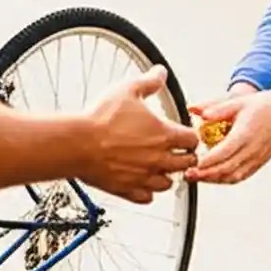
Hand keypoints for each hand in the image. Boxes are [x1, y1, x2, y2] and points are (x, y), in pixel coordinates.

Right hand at [80, 65, 199, 203]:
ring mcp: (144, 176)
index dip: (190, 136)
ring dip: (167, 175)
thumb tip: (161, 72)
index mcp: (163, 135)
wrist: (78, 144)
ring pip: (168, 183)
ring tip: (160, 166)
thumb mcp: (128, 90)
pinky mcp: (128, 189)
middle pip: (186, 163)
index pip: (192, 139)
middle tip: (178, 151)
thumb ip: (149, 82)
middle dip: (184, 156)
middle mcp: (158, 158)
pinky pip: (147, 198)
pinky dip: (148, 192)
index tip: (185, 134)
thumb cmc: (101, 119)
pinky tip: (142, 182)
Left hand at [185, 87, 270, 184]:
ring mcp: (256, 158)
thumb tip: (198, 112)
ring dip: (214, 180)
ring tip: (198, 178)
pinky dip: (226, 180)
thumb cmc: (264, 106)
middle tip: (189, 174)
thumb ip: (217, 108)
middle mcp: (252, 149)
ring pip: (233, 176)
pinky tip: (214, 178)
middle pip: (227, 168)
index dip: (208, 161)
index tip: (194, 163)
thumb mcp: (238, 102)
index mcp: (245, 133)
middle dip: (206, 174)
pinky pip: (241, 176)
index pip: (224, 152)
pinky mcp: (258, 163)